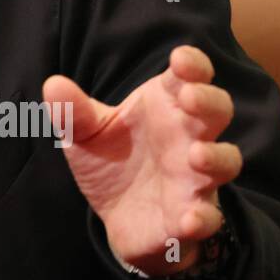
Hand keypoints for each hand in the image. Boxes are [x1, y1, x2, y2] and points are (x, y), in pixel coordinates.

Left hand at [43, 45, 242, 276]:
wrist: (116, 216)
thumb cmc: (111, 161)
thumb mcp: (84, 134)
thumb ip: (73, 112)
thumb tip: (53, 85)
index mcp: (165, 106)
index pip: (189, 76)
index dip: (192, 64)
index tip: (179, 59)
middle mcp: (188, 136)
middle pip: (217, 110)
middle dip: (209, 101)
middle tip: (188, 97)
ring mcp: (195, 176)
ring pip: (226, 160)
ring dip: (216, 157)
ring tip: (195, 155)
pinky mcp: (193, 214)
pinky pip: (210, 216)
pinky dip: (204, 217)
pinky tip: (189, 220)